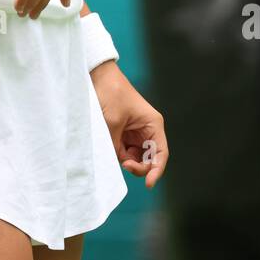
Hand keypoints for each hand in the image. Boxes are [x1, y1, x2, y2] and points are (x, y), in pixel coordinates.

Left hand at [90, 64, 167, 186]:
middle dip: (138, 166)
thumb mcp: (112, 122)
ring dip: (127, 160)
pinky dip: (118, 154)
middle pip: (149, 159)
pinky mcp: (124, 132)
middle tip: (124, 165)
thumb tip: (117, 164)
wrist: (98, 75)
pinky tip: (110, 149)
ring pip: (136, 157)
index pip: (161, 154)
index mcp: (153, 124)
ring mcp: (135, 132)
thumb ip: (116, 146)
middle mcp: (147, 130)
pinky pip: (124, 150)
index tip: (148, 184)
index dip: (157, 171)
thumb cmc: (111, 93)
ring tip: (114, 152)